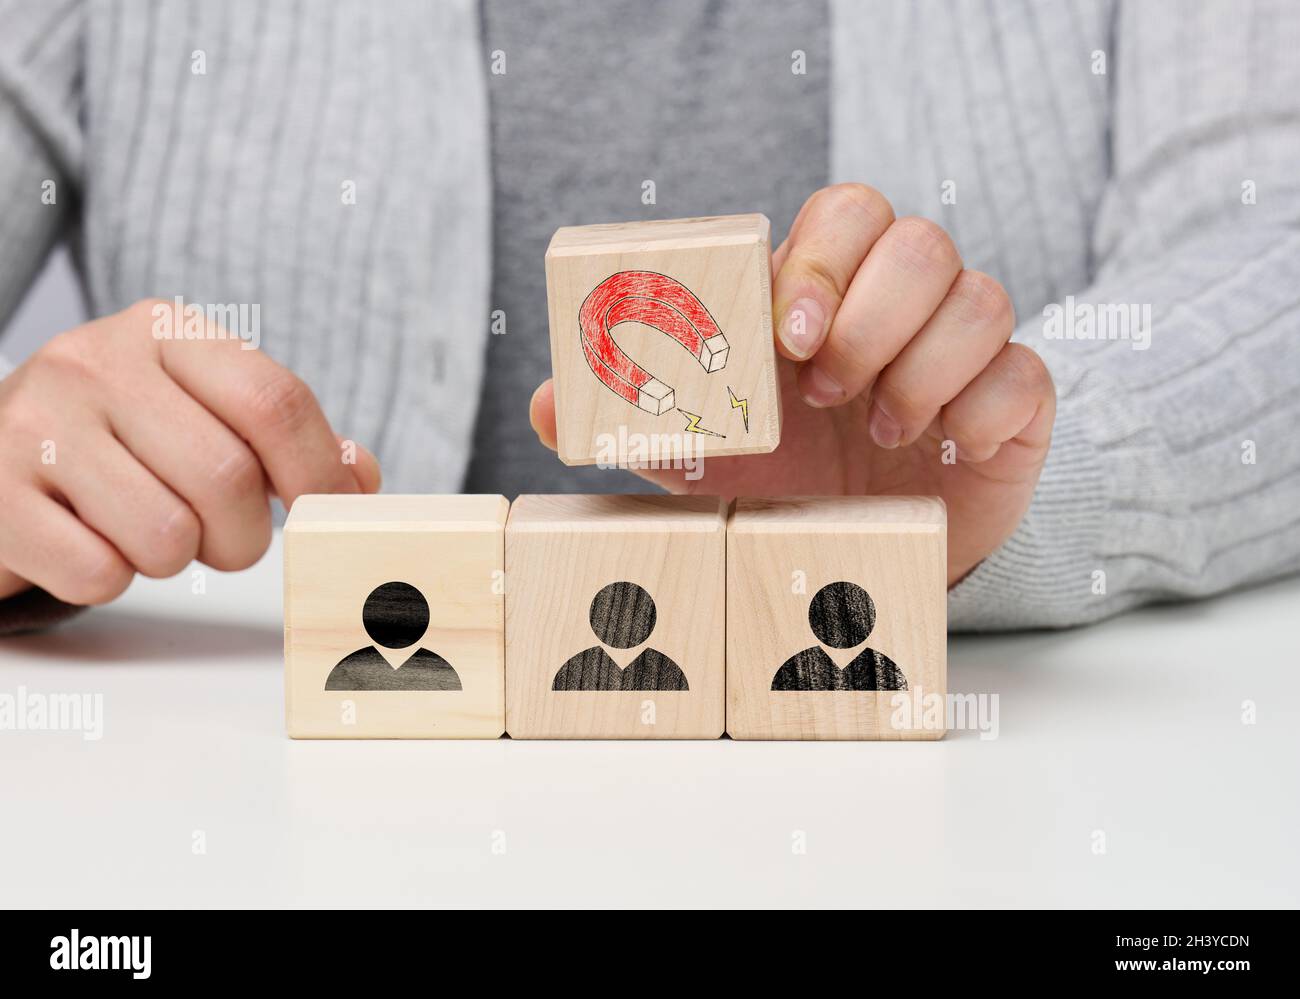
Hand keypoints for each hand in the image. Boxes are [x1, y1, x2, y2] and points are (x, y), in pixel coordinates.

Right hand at [0, 299, 379, 603]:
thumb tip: (360, 478)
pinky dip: (109, 580)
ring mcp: (34, 424)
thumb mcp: (202, 410)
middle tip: (224, 541)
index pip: (273, 400)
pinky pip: (98, 574)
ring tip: (148, 532)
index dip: (318, 474)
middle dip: (244, 537)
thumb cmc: (120, 437)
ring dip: (175, 561)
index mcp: (165, 330)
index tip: (329, 514)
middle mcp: (95, 361)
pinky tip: (89, 540)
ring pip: (166, 537)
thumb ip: (286, 437)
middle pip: (227, 479)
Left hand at [530, 184, 1054, 585]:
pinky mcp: (1015, 404)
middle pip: (921, 241)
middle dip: (870, 316)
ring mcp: (965, 353)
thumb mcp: (706, 460)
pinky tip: (941, 451)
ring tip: (878, 432)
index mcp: (828, 300)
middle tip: (827, 391)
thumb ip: (641, 422)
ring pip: (983, 297)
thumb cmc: (787, 488)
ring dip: (922, 368)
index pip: (847, 215)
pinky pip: (1025, 375)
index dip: (821, 261)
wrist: (868, 556)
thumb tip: (545, 404)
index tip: (784, 337)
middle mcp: (902, 310)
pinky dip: (980, 412)